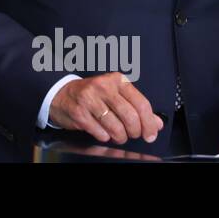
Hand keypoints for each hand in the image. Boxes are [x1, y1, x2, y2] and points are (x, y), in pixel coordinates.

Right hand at [47, 72, 163, 143]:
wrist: (61, 94)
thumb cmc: (92, 96)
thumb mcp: (116, 96)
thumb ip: (137, 108)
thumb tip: (157, 123)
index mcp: (117, 81)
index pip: (141, 104)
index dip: (149, 123)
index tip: (150, 134)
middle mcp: (104, 87)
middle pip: (130, 116)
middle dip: (135, 132)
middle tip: (132, 135)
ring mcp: (90, 99)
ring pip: (116, 127)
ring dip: (120, 137)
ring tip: (118, 135)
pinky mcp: (79, 112)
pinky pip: (101, 133)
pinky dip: (105, 137)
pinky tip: (103, 132)